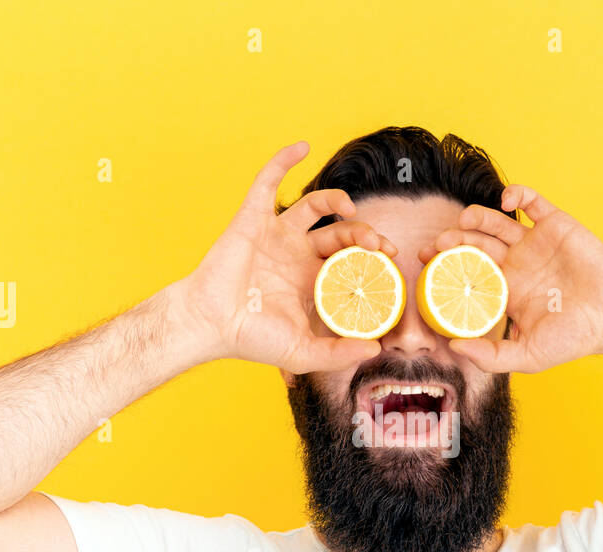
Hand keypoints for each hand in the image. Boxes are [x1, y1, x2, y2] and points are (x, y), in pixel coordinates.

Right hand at [168, 141, 394, 373]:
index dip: (372, 257)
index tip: (391, 259)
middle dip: (363, 234)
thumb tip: (375, 350)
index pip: (350, 261)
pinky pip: (267, 182)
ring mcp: (275, 234)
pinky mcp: (252, 218)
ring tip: (351, 208)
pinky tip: (302, 147)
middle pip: (340, 232)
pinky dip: (283, 161)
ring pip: (313, 205)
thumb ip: (338, 353)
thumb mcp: (303, 353)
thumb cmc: (252, 339)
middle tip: (378, 245)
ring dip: (336, 199)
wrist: (211, 324)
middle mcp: (297, 254)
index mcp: (311, 281)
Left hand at [422, 185, 602, 372]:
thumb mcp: (527, 356)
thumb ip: (490, 356)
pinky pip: (532, 202)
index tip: (425, 265)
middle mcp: (516, 264)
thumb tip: (452, 347)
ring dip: (476, 217)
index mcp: (505, 290)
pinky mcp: (555, 225)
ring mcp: (534, 243)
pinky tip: (505, 198)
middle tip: (437, 245)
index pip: (467, 273)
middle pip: (475, 245)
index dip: (445, 267)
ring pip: (497, 222)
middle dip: (453, 242)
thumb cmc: (573, 338)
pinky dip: (517, 194)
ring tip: (465, 220)